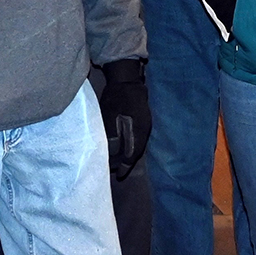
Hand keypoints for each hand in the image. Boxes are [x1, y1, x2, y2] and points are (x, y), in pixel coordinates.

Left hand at [98, 59, 151, 180]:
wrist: (127, 80)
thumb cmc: (116, 98)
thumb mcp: (110, 118)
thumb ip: (113, 137)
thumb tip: (113, 155)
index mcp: (138, 132)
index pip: (132, 155)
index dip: (125, 166)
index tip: (118, 174)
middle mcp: (144, 131)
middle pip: (136, 152)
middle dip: (126, 162)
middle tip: (115, 169)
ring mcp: (146, 125)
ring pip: (138, 145)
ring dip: (128, 153)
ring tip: (118, 160)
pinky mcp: (143, 120)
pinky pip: (137, 138)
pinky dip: (131, 145)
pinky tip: (123, 145)